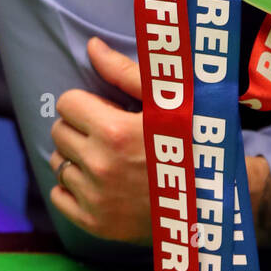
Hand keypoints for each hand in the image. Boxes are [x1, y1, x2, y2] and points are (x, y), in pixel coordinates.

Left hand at [50, 37, 270, 248]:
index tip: (107, 112)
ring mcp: (95, 198)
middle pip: (59, 132)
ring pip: (58, 164)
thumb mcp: (168, 101)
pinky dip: (74, 188)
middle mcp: (99, 166)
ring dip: (77, 158)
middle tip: (108, 134)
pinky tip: (101, 183)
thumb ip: (124, 71)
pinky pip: (58, 196)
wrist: (212, 199)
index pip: (67, 104)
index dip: (87, 103)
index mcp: (114, 131)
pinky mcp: (94, 224)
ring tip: (108, 159)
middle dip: (80, 128)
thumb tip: (91, 46)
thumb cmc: (192, 141)